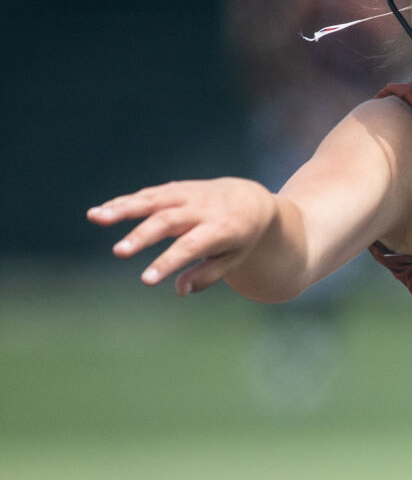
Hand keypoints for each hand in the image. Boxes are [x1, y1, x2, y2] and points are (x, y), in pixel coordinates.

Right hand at [87, 178, 279, 295]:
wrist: (249, 200)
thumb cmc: (240, 238)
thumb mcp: (233, 260)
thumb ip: (208, 275)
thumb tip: (180, 290)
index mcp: (221, 229)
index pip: (190, 247)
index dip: (167, 262)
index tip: (146, 280)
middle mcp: (201, 208)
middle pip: (167, 221)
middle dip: (141, 236)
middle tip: (118, 253)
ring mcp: (186, 195)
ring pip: (151, 200)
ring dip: (121, 208)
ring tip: (95, 218)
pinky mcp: (173, 188)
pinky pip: (146, 195)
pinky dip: (123, 202)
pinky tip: (99, 212)